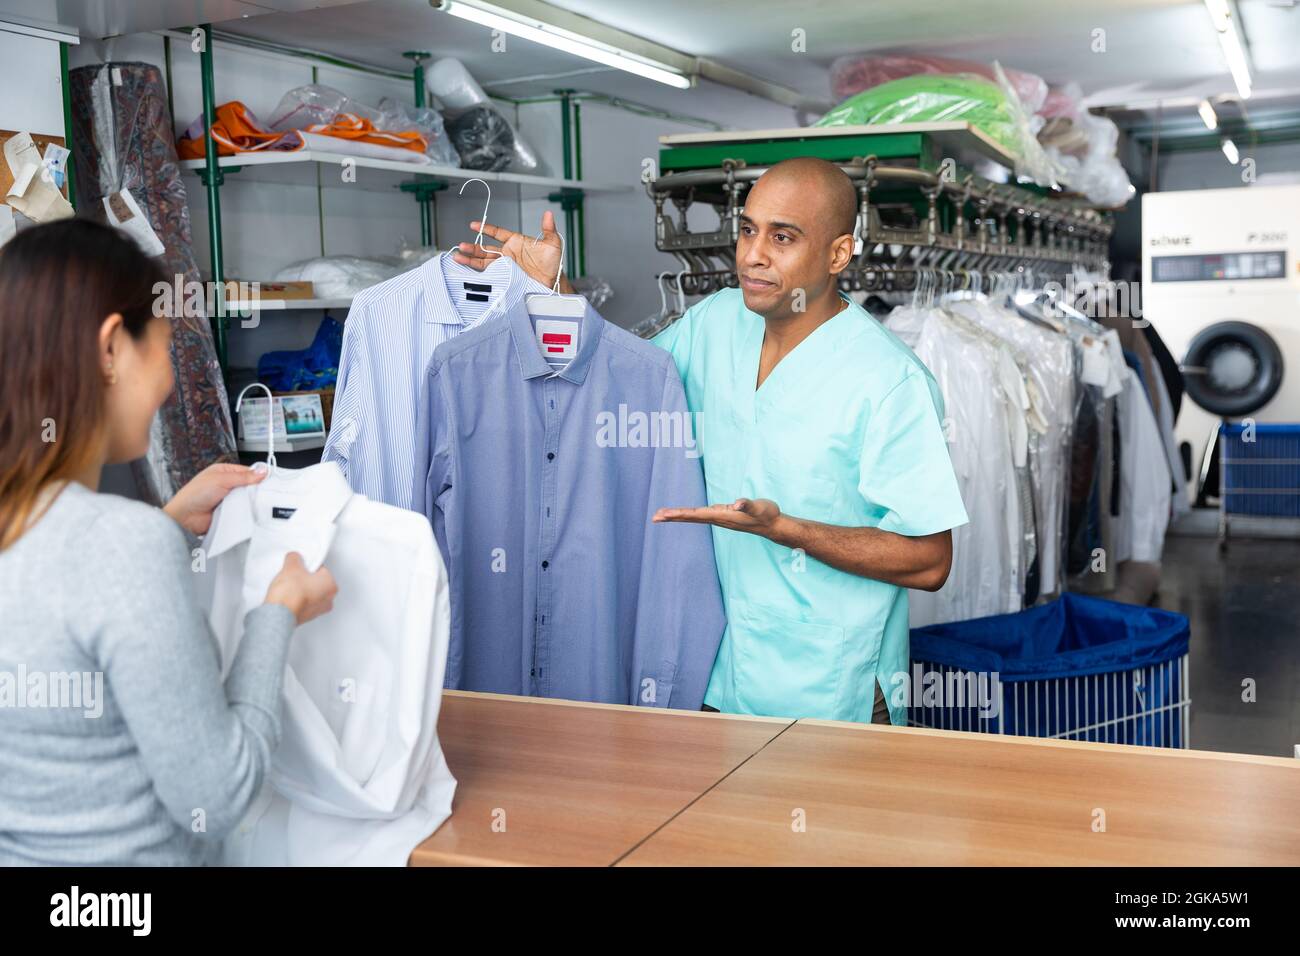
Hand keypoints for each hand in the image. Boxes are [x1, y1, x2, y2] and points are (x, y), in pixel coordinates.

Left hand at [164, 462, 265, 535]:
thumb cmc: (194, 495)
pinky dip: (245, 512)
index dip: (258, 476)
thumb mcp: (221, 479)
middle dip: (254, 490)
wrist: (185, 518)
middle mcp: (227, 485)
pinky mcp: (230, 512)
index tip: (269, 480)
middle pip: (249, 486)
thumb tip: (261, 471)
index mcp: (224, 471)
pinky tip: (247, 512)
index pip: (247, 471)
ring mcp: (228, 499)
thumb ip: (243, 476)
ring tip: (252, 503)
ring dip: (249, 502)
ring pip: (247, 499)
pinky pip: (243, 511)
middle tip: (261, 493)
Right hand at [264, 552, 337, 625]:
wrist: (278, 614)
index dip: (308, 566)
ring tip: (288, 587)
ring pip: (310, 593)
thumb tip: (294, 558)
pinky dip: (296, 600)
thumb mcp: (292, 566)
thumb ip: (295, 558)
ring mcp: (318, 610)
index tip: (300, 566)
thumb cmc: (290, 594)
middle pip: (316, 582)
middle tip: (294, 576)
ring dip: (300, 589)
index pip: (321, 569)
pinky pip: (303, 604)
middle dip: (305, 578)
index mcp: (332, 585)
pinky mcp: (306, 618)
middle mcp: (329, 600)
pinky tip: (287, 597)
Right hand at [452, 209, 573, 292]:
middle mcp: (508, 253)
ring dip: (471, 260)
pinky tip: (467, 272)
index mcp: (516, 242)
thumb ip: (548, 229)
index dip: (486, 228)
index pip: (498, 233)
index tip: (473, 225)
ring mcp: (505, 266)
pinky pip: (489, 275)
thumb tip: (549, 213)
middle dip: (473, 248)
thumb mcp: (552, 244)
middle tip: (461, 246)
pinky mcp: (505, 278)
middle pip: (486, 249)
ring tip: (458, 257)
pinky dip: (478, 274)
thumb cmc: (552, 264)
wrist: (552, 283)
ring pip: (484, 262)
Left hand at [653, 498, 784, 538]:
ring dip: (679, 516)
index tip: (663, 515)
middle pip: (691, 517)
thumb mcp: (759, 507)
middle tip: (654, 517)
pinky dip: (690, 514)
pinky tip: (686, 514)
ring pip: (695, 517)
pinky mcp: (724, 515)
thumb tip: (738, 504)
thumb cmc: (767, 515)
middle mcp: (718, 518)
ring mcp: (720, 517)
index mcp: (722, 516)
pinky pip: (702, 515)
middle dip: (672, 516)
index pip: (695, 514)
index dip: (679, 514)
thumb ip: (748, 505)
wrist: (774, 525)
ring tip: (664, 515)